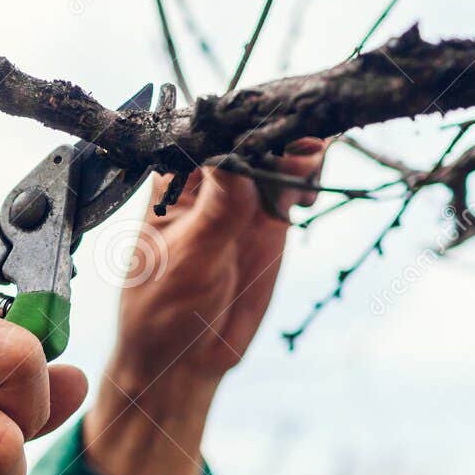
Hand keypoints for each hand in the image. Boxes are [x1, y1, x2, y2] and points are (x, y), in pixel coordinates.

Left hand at [82, 141, 327, 474]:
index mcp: (173, 179)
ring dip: (299, 148)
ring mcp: (242, 197)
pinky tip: (310, 190)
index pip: (209, 131)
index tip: (268, 113)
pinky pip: (294, 184)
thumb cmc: (163, 310)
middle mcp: (210, 179)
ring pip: (278, 153)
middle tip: (301, 138)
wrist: (185, 360)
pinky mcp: (270, 219)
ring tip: (308, 164)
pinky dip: (309, 176)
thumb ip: (219, 209)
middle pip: (250, 134)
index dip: (240, 118)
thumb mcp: (189, 258)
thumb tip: (237, 154)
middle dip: (278, 128)